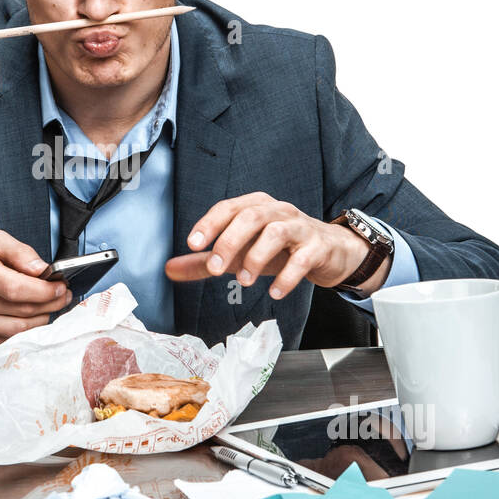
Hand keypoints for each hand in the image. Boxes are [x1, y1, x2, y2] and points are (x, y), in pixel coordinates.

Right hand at [0, 230, 66, 350]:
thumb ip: (19, 251)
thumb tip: (41, 270)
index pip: (16, 288)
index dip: (44, 291)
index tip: (60, 287)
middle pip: (21, 310)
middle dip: (49, 304)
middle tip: (61, 296)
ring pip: (17, 328)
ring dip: (40, 319)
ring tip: (48, 307)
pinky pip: (6, 339)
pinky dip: (22, 330)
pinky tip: (27, 318)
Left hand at [163, 192, 389, 298]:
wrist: (330, 252)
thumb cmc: (280, 249)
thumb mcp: (241, 253)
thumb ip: (205, 262)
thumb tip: (168, 269)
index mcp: (256, 207)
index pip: (229, 208)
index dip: (210, 224)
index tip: (193, 244)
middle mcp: (278, 211)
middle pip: (251, 217)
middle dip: (229, 241)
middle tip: (214, 267)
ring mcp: (301, 227)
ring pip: (276, 232)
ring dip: (256, 257)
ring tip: (243, 281)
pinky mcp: (319, 247)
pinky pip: (303, 257)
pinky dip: (287, 275)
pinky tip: (274, 291)